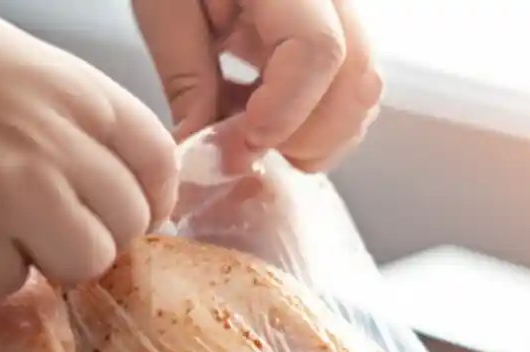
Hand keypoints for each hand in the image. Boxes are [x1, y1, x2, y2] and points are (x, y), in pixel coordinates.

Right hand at [0, 0, 177, 298]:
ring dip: (41, 264)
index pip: (157, 161)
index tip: (121, 218)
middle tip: (43, 235)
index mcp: (70, 88)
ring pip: (81, 265)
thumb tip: (88, 181)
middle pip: (127, 225)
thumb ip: (56, 118)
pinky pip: (6, 286)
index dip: (146, 200)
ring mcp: (13, 191)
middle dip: (90, 239)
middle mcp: (54, 138)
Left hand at [132, 0, 382, 172]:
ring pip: (365, 92)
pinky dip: (313, 123)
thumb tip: (208, 158)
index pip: (318, 49)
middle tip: (247, 152)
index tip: (240, 144)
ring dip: (314, 137)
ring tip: (252, 136)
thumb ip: (187, 79)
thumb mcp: (164, 6)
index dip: (285, 112)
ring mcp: (343, 12)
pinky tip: (261, 116)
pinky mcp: (338, 32)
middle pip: (359, 79)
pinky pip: (350, 90)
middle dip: (307, 138)